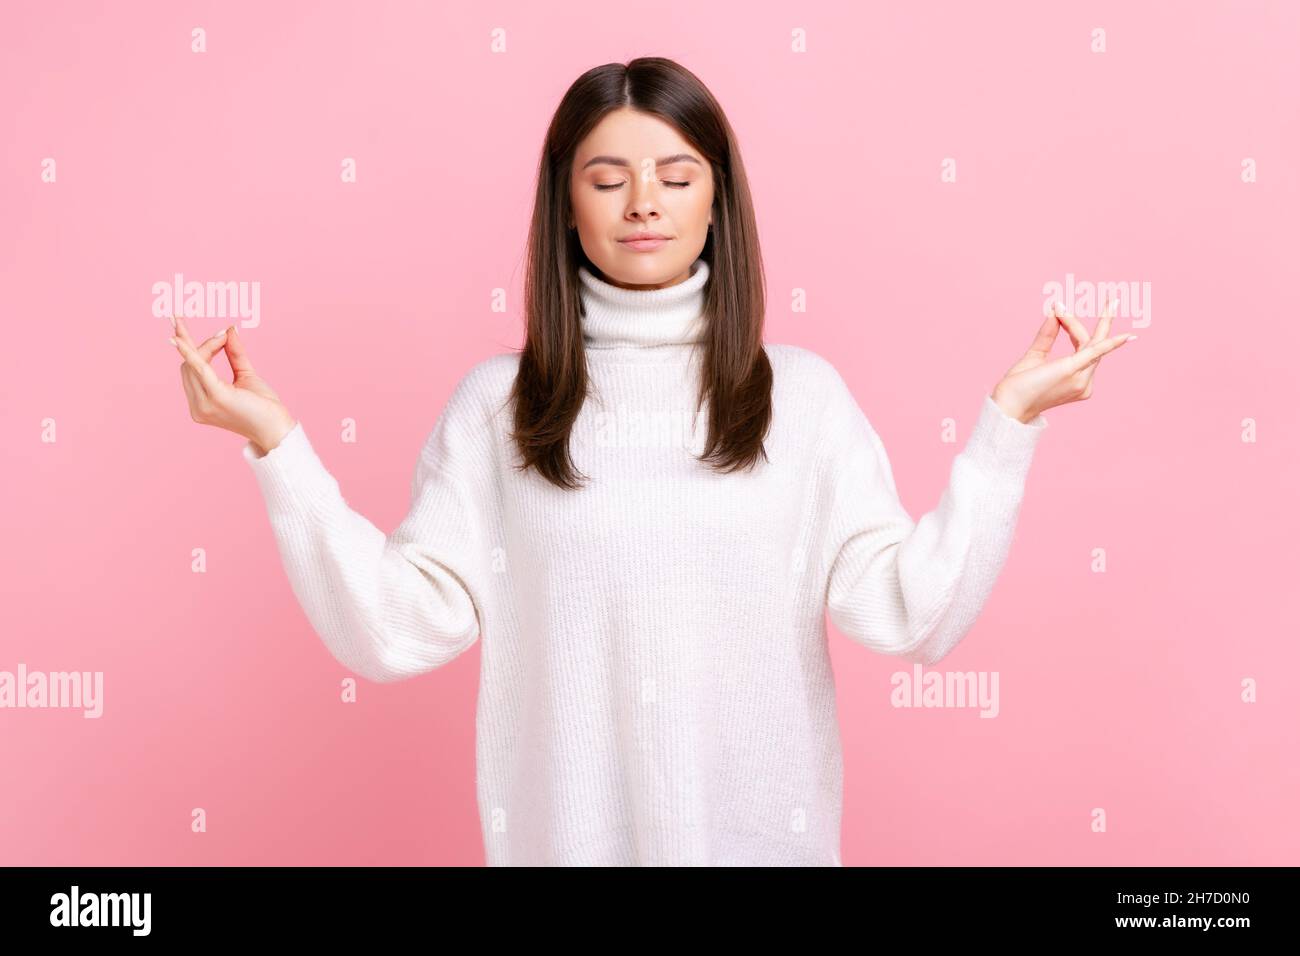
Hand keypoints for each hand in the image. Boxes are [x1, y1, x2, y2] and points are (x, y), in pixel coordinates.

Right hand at [168, 315, 295, 454]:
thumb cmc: (264, 407)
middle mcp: (199, 406)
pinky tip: (180, 339)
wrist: (278, 430)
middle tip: (222, 333)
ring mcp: (205, 404)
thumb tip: (229, 329)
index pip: (190, 370)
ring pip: (194, 364)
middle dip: (203, 346)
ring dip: (208, 346)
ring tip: (223, 335)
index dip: (187, 348)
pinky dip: (190, 353)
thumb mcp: (246, 375)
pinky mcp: (217, 398)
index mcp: (202, 403)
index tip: (202, 330)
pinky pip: (199, 369)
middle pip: (190, 365)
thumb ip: (235, 354)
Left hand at [991, 298, 1135, 422]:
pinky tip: (1126, 336)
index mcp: (1077, 380)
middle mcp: (1083, 382)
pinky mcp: (1072, 371)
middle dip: (1093, 322)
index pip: (1083, 347)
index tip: (1057, 308)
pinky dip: (1110, 343)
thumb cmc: (1018, 387)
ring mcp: (1080, 378)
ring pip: (1091, 343)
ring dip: (1086, 322)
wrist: (1008, 405)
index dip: (1072, 325)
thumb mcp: (1035, 356)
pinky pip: (1095, 352)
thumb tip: (1054, 312)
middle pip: (1091, 343)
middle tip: (1114, 300)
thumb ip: (1047, 335)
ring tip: (1113, 302)